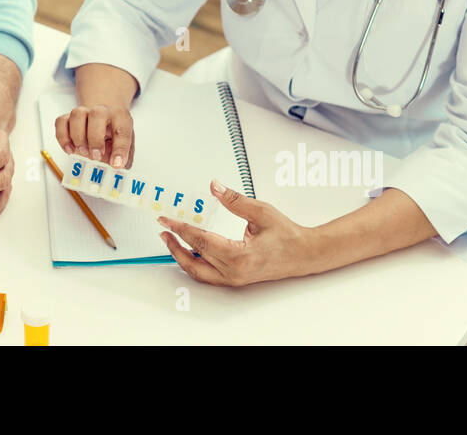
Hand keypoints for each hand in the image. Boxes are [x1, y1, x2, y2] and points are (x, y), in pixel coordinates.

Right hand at [54, 103, 134, 168]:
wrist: (104, 120)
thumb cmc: (114, 136)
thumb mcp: (125, 147)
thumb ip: (123, 159)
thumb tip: (115, 170)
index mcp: (121, 117)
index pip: (122, 130)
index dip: (120, 149)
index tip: (117, 164)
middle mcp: (102, 110)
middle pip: (97, 114)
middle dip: (95, 138)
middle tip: (96, 156)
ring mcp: (84, 112)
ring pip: (77, 115)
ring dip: (78, 137)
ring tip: (83, 153)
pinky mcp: (68, 118)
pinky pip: (61, 122)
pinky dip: (63, 137)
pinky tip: (70, 150)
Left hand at [158, 180, 315, 285]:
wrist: (303, 254)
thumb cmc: (286, 235)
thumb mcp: (261, 212)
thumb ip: (235, 200)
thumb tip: (215, 187)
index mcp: (239, 256)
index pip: (200, 240)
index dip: (180, 228)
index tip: (167, 219)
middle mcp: (234, 272)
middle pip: (193, 259)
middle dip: (174, 244)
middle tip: (163, 229)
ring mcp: (234, 279)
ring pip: (198, 272)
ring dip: (181, 256)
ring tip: (171, 240)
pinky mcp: (235, 279)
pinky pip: (207, 275)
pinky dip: (194, 263)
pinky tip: (189, 250)